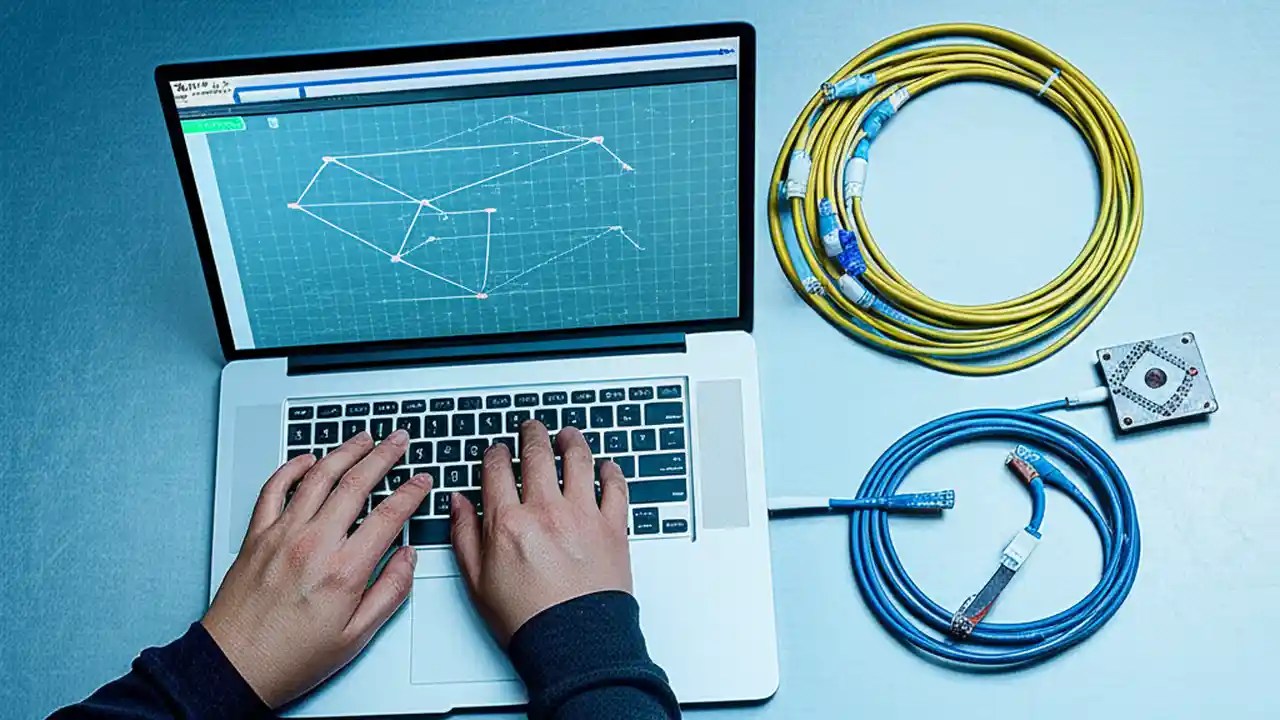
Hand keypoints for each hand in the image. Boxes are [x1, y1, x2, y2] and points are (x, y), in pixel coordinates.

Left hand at [202, 429, 430, 707]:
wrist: (232, 667)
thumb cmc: (290, 658)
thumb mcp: (355, 637)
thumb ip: (390, 593)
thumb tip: (407, 560)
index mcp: (343, 571)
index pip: (388, 516)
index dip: (411, 492)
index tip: (422, 480)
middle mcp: (313, 544)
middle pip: (356, 483)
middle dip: (384, 455)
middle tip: (399, 440)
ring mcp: (281, 535)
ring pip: (318, 476)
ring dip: (345, 451)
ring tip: (363, 438)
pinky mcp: (256, 536)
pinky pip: (274, 489)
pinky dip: (292, 467)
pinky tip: (308, 460)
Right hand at [451, 422, 631, 644]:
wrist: (574, 643)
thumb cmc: (527, 620)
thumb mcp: (477, 581)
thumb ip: (464, 536)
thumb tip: (458, 503)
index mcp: (508, 522)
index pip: (498, 469)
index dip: (496, 454)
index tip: (497, 451)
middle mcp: (546, 510)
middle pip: (537, 454)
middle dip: (531, 434)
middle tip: (532, 428)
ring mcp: (583, 515)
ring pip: (578, 460)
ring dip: (571, 441)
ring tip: (567, 435)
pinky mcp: (613, 526)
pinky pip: (615, 486)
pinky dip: (611, 471)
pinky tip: (607, 465)